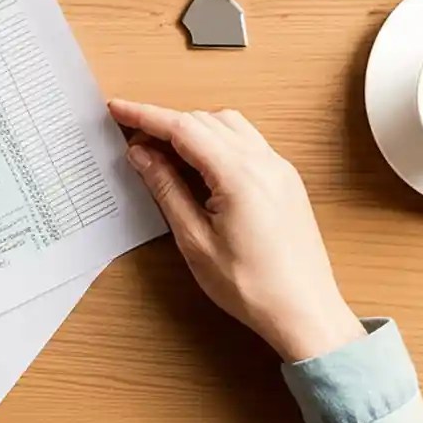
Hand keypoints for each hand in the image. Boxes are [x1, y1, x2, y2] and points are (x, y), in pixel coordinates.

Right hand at [109, 99, 365, 362]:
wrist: (305, 312)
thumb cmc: (253, 288)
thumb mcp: (196, 241)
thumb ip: (167, 189)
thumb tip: (142, 155)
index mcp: (240, 175)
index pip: (183, 128)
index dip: (145, 116)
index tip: (117, 109)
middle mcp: (264, 162)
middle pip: (205, 120)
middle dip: (166, 123)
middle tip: (132, 140)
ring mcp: (279, 169)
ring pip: (229, 125)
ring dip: (193, 129)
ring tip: (163, 152)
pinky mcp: (286, 180)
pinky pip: (248, 142)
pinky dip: (217, 141)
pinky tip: (199, 164)